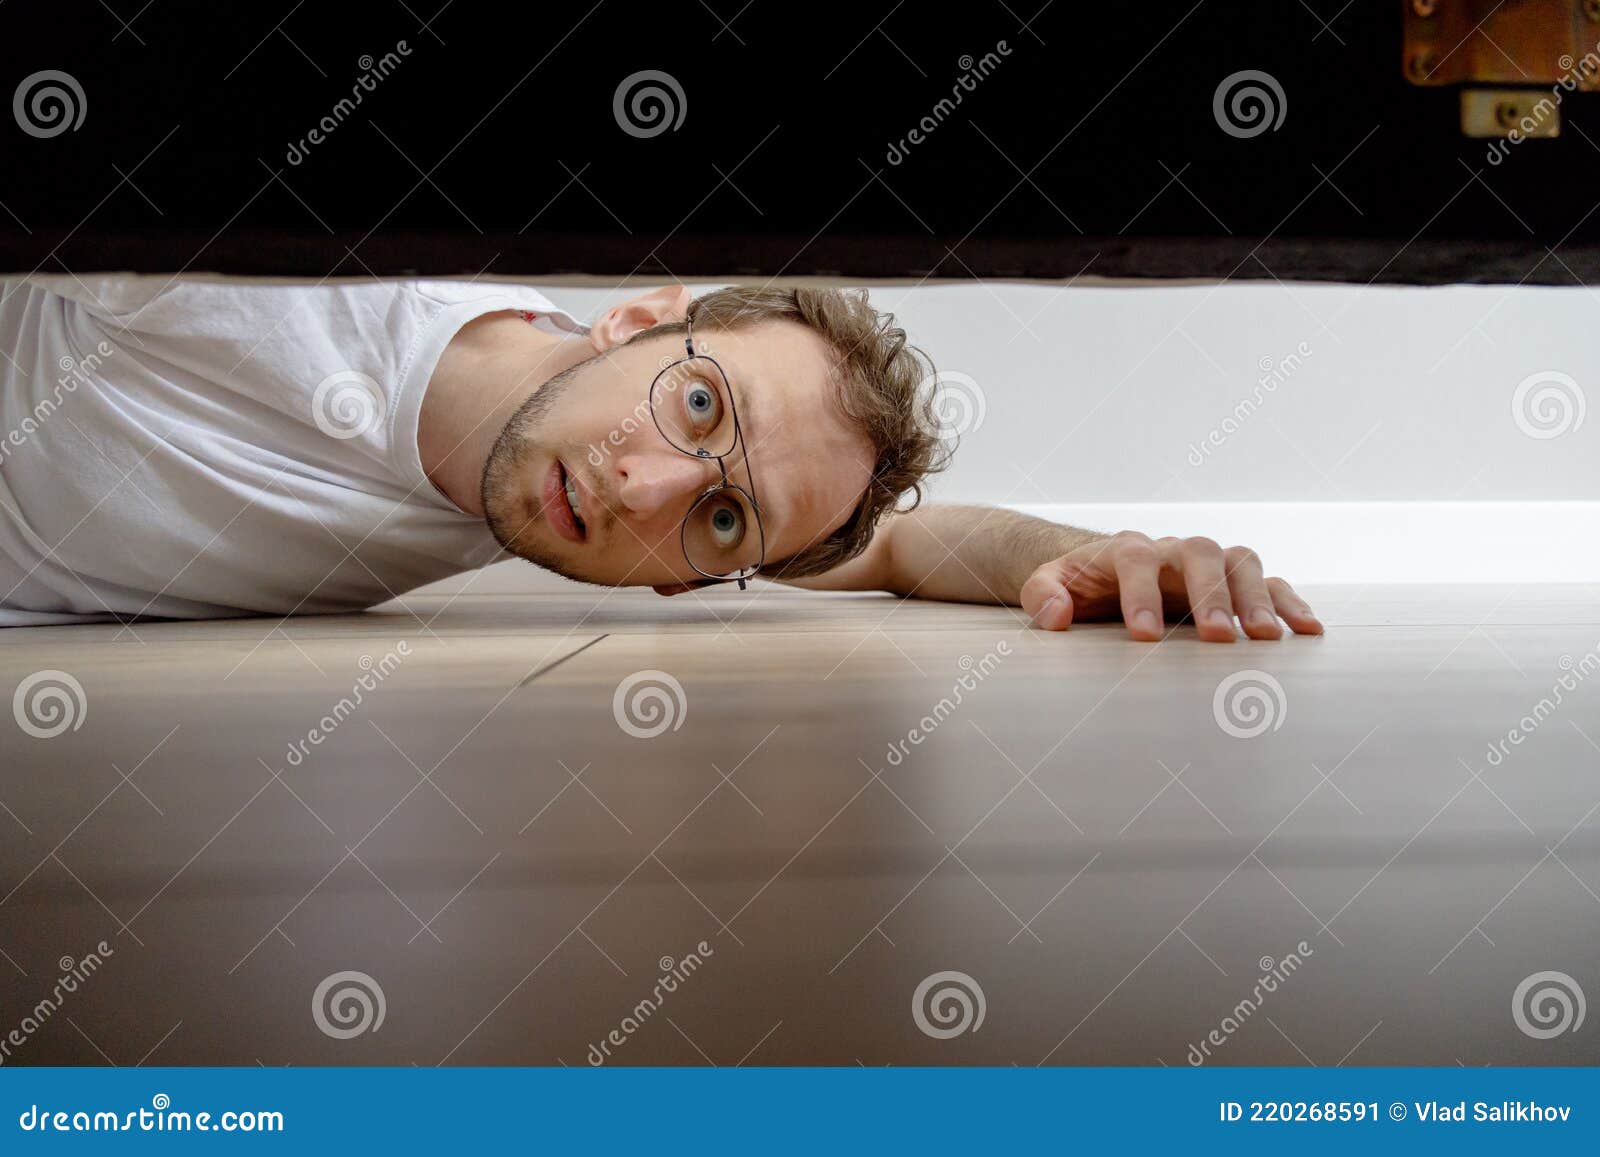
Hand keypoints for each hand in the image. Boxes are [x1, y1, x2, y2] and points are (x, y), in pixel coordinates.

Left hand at [1019, 532, 1322, 641]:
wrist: (1105, 570)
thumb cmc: (1080, 584)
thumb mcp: (1050, 585)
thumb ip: (1044, 594)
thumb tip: (1055, 614)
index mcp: (1125, 548)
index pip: (1136, 560)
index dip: (1141, 594)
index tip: (1144, 638)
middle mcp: (1172, 549)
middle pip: (1199, 553)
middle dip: (1209, 594)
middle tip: (1217, 637)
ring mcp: (1207, 563)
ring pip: (1240, 563)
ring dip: (1255, 597)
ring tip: (1264, 638)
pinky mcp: (1233, 582)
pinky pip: (1269, 581)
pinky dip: (1289, 602)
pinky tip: (1308, 631)